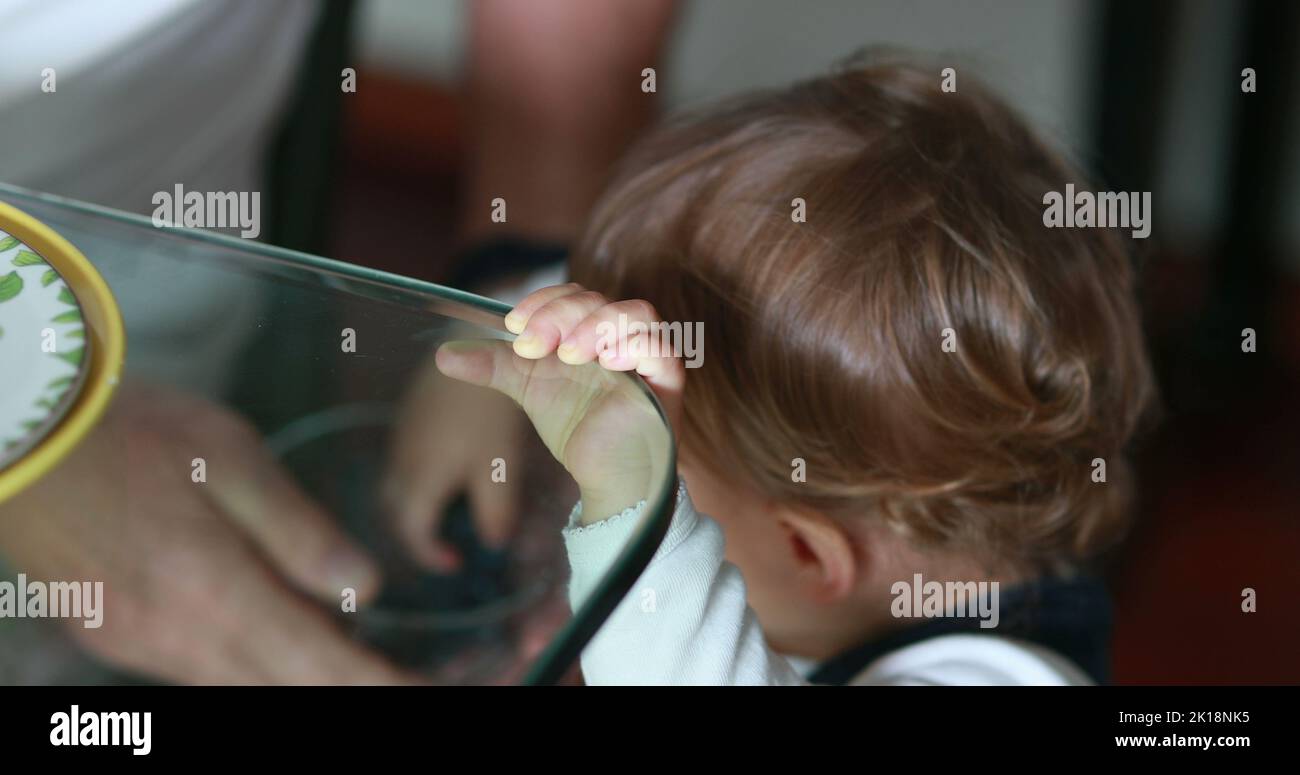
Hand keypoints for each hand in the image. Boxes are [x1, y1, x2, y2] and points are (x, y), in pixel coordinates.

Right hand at [0, 382, 411, 684]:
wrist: (21, 434)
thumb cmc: (132, 431)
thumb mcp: (233, 457)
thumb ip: (300, 532)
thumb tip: (365, 588)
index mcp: (213, 591)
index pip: (321, 668)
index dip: (384, 688)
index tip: (431, 692)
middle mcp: (173, 638)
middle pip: (284, 692)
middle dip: (345, 685)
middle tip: (394, 666)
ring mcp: (136, 646)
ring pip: (241, 687)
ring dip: (296, 672)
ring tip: (333, 633)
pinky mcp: (112, 637)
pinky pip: (199, 670)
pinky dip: (248, 660)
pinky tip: (263, 619)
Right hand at [383, 350, 524, 571]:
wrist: (471, 346)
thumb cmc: (487, 411)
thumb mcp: (498, 466)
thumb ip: (494, 511)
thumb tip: (493, 545)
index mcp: (419, 480)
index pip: (411, 531)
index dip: (430, 554)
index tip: (455, 563)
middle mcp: (401, 462)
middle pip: (394, 512)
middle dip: (416, 534)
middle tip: (447, 543)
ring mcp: (401, 437)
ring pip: (394, 486)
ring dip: (414, 506)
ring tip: (447, 511)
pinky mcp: (408, 418)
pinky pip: (401, 461)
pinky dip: (415, 479)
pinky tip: (445, 470)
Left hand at [436, 284, 681, 522]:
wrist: (606, 477)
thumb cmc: (578, 428)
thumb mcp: (530, 388)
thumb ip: (494, 367)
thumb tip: (444, 355)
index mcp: (591, 331)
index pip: (576, 294)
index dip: (545, 301)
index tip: (514, 326)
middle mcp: (622, 337)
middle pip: (601, 300)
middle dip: (561, 315)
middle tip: (532, 345)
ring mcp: (648, 358)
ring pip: (638, 314)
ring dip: (597, 325)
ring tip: (569, 354)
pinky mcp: (667, 384)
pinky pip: (664, 350)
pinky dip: (636, 345)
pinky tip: (608, 361)